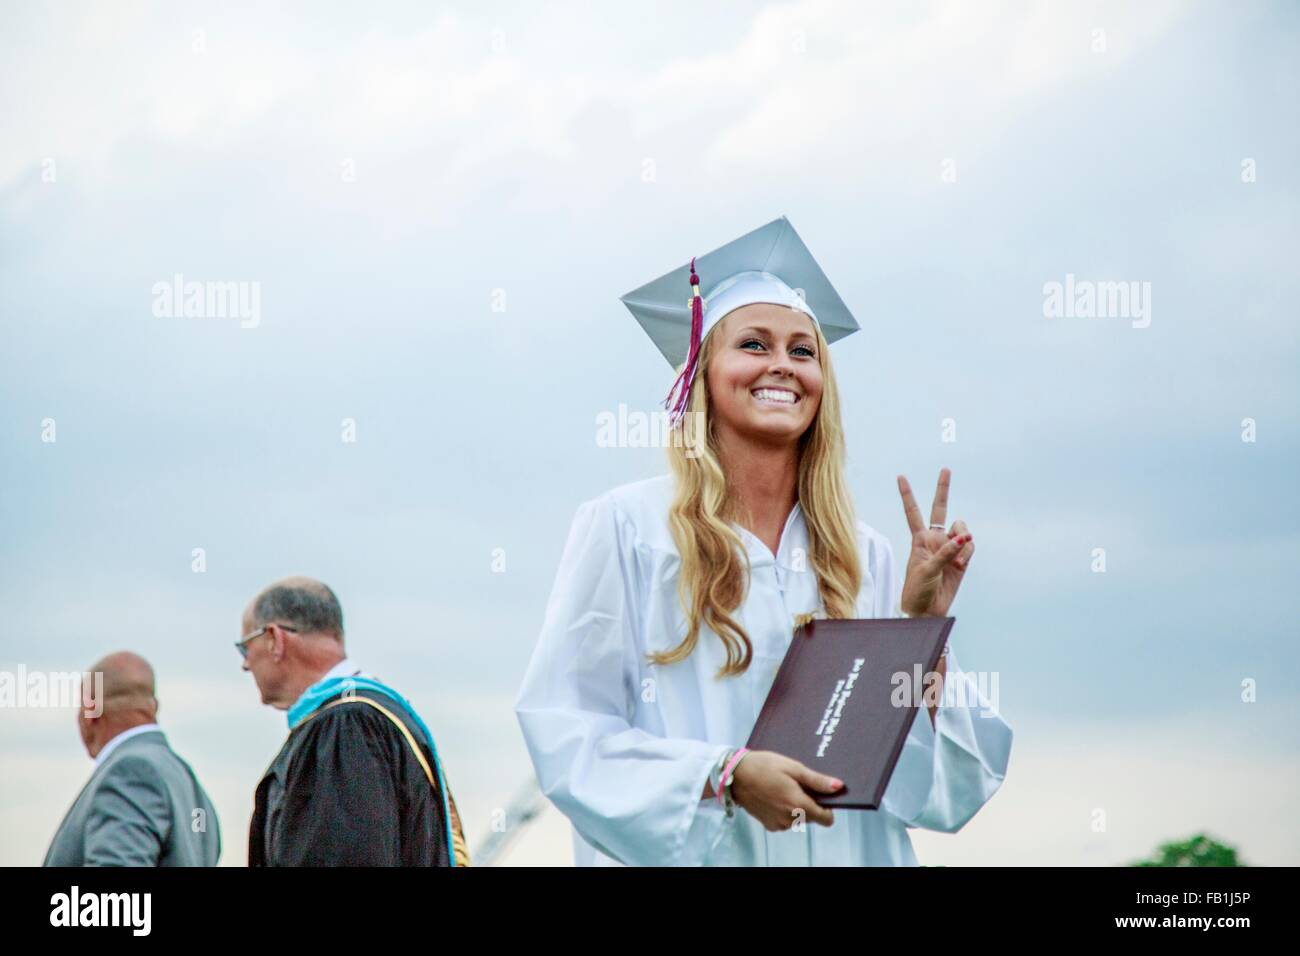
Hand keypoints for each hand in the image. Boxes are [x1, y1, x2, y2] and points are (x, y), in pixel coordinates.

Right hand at [729, 751, 841, 830]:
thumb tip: (838, 787)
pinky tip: (774, 795)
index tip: (819, 794)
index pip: (826, 819)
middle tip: (796, 784)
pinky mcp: (769, 825)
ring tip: (782, 787)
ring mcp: (778, 823)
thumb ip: (816, 780)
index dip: (827, 807)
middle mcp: (789, 818)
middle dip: (809, 802)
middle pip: (812, 816)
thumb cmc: (764, 766)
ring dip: (796, 806)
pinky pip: (785, 821)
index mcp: (798, 804)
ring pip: (798, 818)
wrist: (734, 775)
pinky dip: (784, 810)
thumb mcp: (793, 767)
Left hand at [897, 467, 973, 617]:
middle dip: (943, 489)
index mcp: (919, 539)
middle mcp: (934, 539)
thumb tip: (964, 537)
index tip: (900, 476)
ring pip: (961, 529)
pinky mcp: (961, 558)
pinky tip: (960, 564)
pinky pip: (970, 545)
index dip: (907, 494)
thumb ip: (945, 552)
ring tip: (955, 560)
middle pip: (940, 509)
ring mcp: (949, 547)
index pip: (912, 511)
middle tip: (946, 469)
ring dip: (962, 540)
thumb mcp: (926, 569)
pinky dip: (967, 552)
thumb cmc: (918, 589)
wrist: (927, 610)